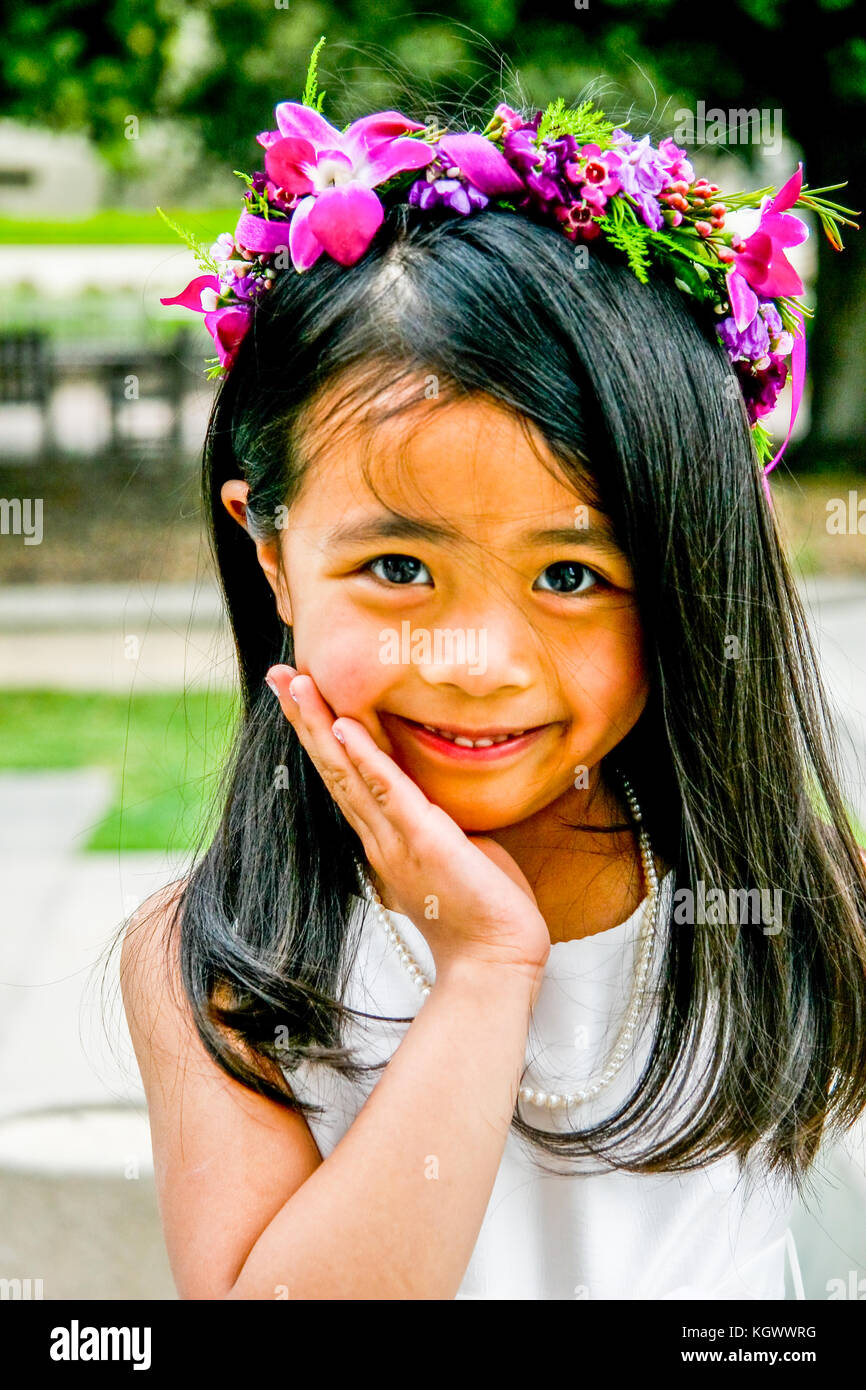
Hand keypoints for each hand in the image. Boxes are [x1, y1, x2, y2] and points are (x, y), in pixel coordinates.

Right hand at [265, 665, 550, 986]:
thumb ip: (438, 821)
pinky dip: (366, 759)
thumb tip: (439, 800)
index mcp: (383, 838)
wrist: (496, 960)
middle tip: (278, 674)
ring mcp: (396, 840)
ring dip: (319, 726)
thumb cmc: (481, 908)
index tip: (299, 694)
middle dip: (303, 718)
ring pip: (347, 773)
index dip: (320, 734)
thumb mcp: (454, 850)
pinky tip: (344, 727)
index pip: (344, 775)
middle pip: (331, 766)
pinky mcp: (425, 841)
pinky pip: (390, 793)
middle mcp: (379, 836)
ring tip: (296, 684)